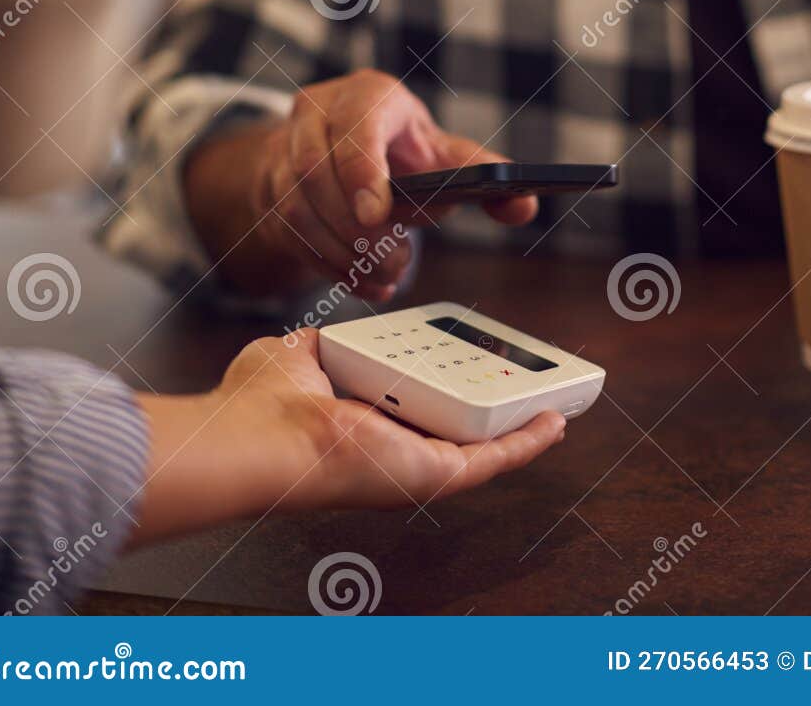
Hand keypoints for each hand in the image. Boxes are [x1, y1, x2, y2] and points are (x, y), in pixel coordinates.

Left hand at [134, 330, 565, 543]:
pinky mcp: (431, 473)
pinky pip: (492, 458)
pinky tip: (553, 421)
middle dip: (493, 399)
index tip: (472, 359)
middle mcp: (391, 447)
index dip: (445, 381)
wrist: (255, 434)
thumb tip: (323, 337)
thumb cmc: (257, 404)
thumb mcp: (298, 356)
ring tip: (555, 392)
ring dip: (523, 418)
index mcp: (359, 420)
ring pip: (485, 442)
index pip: (413, 403)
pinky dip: (527, 441)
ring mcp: (413, 464)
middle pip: (456, 422)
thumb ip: (318, 348)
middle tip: (525, 375)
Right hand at [257, 71, 537, 298]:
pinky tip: (362, 283)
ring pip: (297, 205)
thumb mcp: (444, 155)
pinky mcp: (269, 188)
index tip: (378, 216)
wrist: (343, 154)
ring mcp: (285, 148)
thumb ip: (485, 176)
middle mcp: (317, 111)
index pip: (356, 120)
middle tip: (392, 262)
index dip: (362, 167)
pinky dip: (326, 264)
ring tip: (385, 275)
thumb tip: (525, 204)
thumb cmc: (402, 151)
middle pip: (317, 170)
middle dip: (355, 227)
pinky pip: (287, 231)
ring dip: (342, 251)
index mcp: (368, 94)